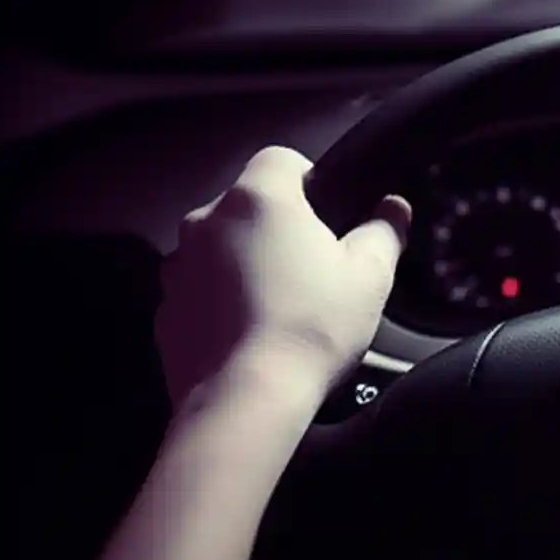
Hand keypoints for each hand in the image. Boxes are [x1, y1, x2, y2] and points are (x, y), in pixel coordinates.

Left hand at [156, 146, 410, 411]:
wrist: (247, 400)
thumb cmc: (311, 329)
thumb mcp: (370, 276)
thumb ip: (385, 229)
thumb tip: (394, 207)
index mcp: (259, 198)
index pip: (281, 158)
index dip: (309, 180)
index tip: (328, 216)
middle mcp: (207, 221)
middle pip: (250, 206)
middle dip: (279, 229)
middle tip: (315, 271)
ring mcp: (178, 266)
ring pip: (221, 248)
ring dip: (247, 266)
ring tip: (283, 309)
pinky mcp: (165, 309)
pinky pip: (200, 292)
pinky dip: (223, 304)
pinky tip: (254, 336)